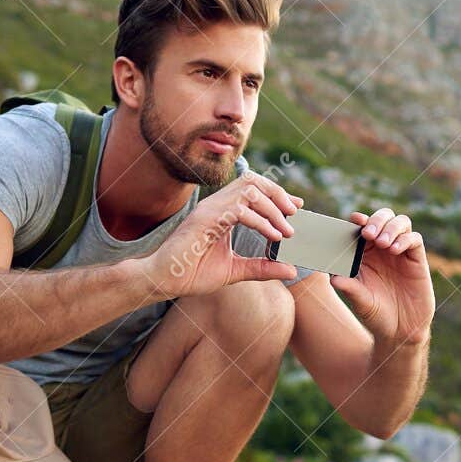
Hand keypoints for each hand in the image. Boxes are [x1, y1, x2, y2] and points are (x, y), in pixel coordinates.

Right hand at [150, 171, 301, 297]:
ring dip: (272, 209)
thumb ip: (262, 268)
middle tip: (294, 215)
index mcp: (222, 212)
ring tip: (285, 231)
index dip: (277, 194)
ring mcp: (210, 209)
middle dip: (278, 194)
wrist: (164, 280)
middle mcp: (216, 205)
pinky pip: (239, 210)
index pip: (253, 189)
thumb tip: (290, 271)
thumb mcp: (235, 271)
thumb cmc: (192, 273)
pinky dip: (260, 221)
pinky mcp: (205, 219)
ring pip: (249, 191)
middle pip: (253, 181)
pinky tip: (272, 236)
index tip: (296, 207)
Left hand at [331, 207, 433, 344]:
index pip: (362, 227)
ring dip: (391, 228)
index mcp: (365, 253)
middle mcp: (383, 249)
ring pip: (400, 223)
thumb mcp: (360, 301)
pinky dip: (405, 240)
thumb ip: (349, 287)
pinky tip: (395, 250)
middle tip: (368, 234)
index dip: (359, 219)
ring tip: (383, 243)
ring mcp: (401, 252)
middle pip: (383, 217)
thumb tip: (333, 278)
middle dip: (376, 220)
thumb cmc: (376, 314)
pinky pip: (414, 239)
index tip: (354, 220)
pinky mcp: (417, 259)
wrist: (400, 331)